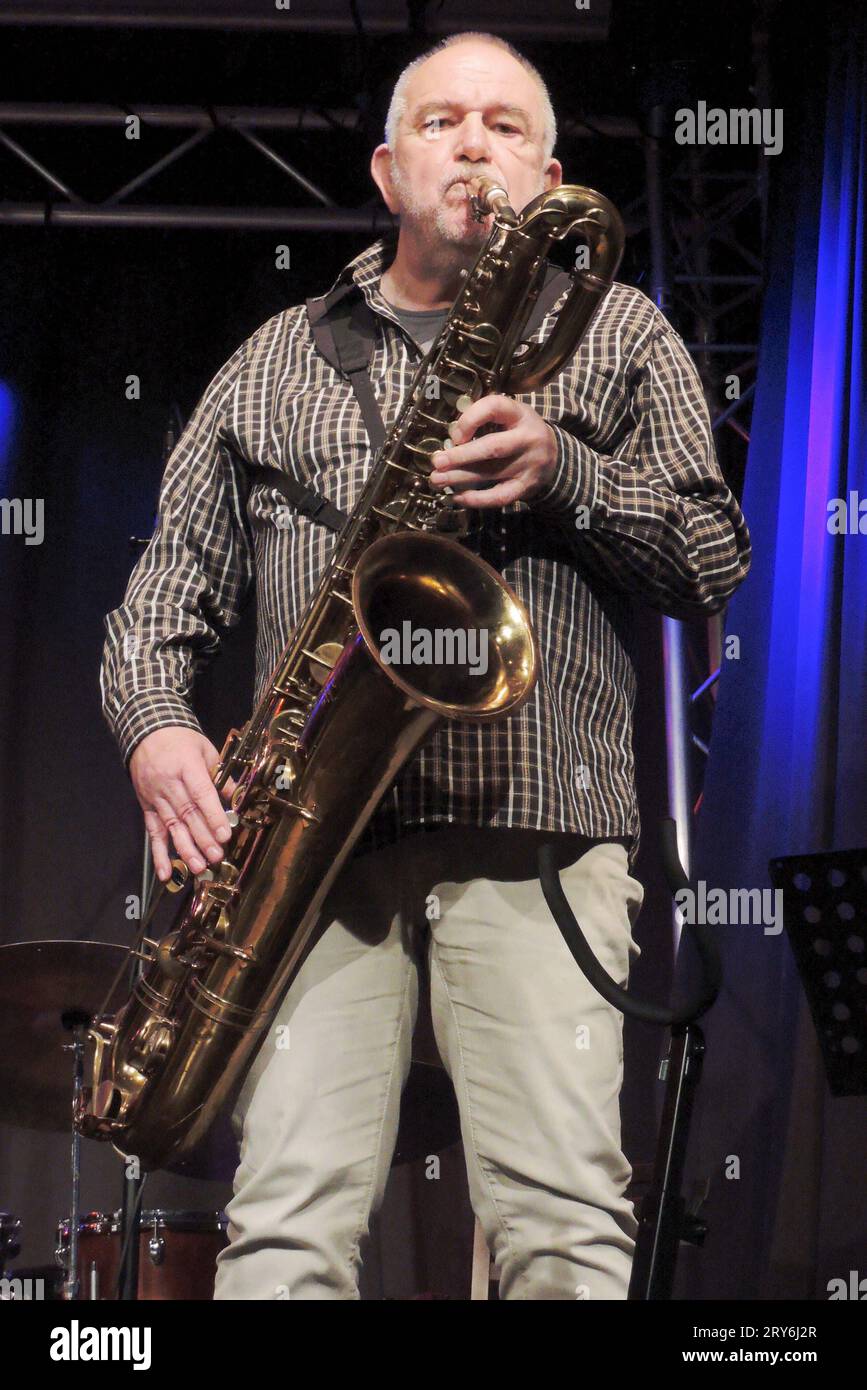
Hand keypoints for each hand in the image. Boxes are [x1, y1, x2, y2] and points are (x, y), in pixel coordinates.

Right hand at [129, 727, 236, 883]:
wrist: (145, 731)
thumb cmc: (180, 739)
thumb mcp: (205, 749)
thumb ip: (220, 775)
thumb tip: (236, 797)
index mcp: (186, 766)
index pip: (201, 794)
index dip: (213, 816)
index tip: (225, 834)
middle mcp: (169, 784)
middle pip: (187, 814)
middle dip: (203, 838)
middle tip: (217, 856)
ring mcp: (155, 797)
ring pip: (172, 826)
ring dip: (185, 849)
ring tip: (198, 867)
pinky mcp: (146, 807)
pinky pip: (153, 833)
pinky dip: (159, 854)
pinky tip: (166, 873)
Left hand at [429, 394, 557, 506]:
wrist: (555, 457)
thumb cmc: (520, 432)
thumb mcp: (509, 416)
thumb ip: (484, 419)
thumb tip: (451, 437)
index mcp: (520, 414)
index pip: (494, 408)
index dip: (470, 419)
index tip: (454, 434)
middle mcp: (527, 439)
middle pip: (492, 447)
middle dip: (461, 456)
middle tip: (437, 462)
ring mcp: (528, 465)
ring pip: (491, 473)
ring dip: (460, 478)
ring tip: (436, 480)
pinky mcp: (526, 487)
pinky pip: (499, 497)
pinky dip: (477, 499)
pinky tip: (458, 497)